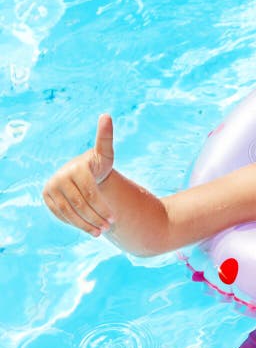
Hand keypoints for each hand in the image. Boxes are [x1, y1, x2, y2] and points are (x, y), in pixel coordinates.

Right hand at [42, 114, 115, 235]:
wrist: (81, 172)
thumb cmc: (98, 164)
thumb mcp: (105, 154)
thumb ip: (106, 138)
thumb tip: (106, 115)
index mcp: (76, 169)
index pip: (90, 194)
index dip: (103, 208)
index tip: (115, 220)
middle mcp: (59, 178)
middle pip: (80, 205)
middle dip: (96, 218)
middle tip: (109, 228)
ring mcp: (51, 189)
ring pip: (69, 213)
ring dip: (85, 225)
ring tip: (101, 232)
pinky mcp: (47, 198)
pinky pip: (61, 215)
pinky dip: (75, 223)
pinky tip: (89, 228)